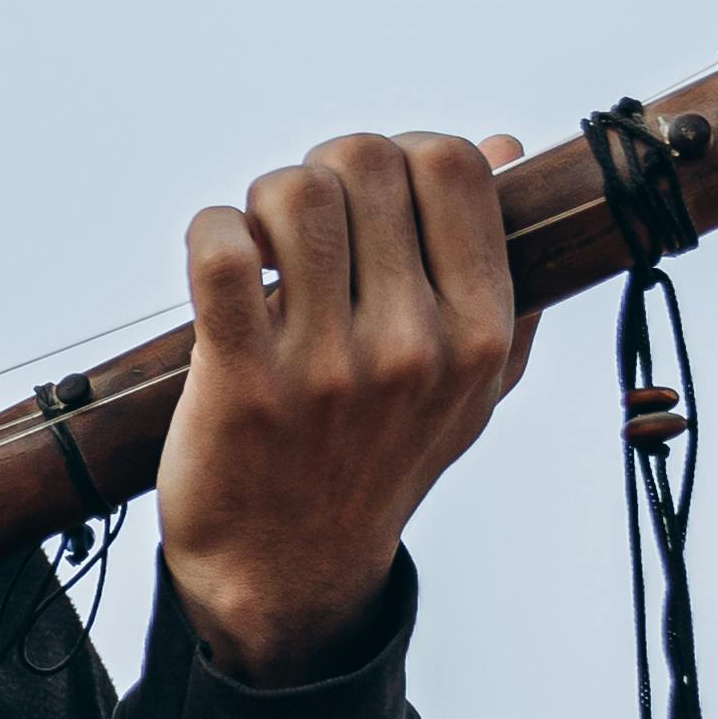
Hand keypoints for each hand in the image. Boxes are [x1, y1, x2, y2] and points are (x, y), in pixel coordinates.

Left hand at [152, 131, 537, 680]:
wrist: (289, 570)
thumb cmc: (379, 461)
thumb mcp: (468, 384)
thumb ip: (500, 268)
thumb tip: (506, 148)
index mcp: (480, 334)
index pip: (454, 167)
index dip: (403, 154)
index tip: (372, 197)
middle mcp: (414, 347)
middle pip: (365, 162)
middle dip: (324, 171)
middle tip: (303, 224)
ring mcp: (329, 367)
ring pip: (293, 193)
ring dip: (265, 199)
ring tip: (263, 246)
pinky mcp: (243, 381)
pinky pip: (221, 250)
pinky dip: (211, 232)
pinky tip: (221, 261)